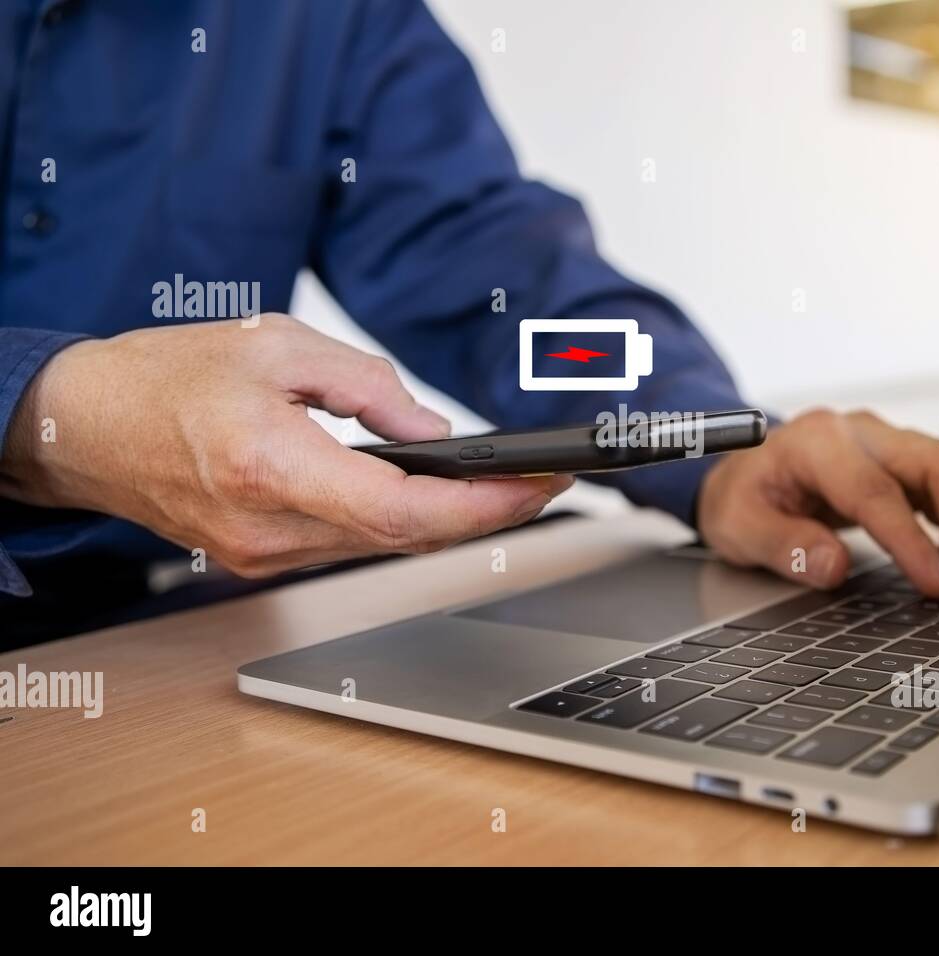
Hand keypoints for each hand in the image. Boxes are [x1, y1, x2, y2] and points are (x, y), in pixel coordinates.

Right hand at [0, 315, 571, 577]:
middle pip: (407, 538)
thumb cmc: (166, 377)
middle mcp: (270, 528)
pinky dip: (402, 523)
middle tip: (548, 480)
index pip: (403, 512)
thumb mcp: (277, 345)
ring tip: (508, 485)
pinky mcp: (261, 558)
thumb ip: (369, 388)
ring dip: (450, 521)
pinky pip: (352, 545)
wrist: (84, 427)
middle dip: (489, 512)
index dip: (486, 507)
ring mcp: (263, 554)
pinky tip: (436, 498)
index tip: (542, 486)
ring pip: (385, 546)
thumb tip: (435, 436)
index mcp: (271, 465)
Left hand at [696, 409, 938, 596]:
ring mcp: (888, 442)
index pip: (876, 491)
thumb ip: (784, 545)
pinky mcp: (904, 462)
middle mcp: (862, 432)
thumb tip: (835, 566)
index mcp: (817, 443)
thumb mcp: (738, 526)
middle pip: (936, 461)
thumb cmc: (741, 498)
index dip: (913, 541)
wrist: (742, 472)